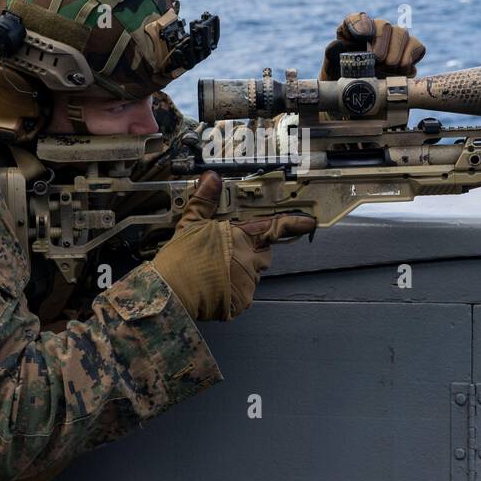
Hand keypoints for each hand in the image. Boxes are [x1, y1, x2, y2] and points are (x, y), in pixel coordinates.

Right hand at [150, 172, 315, 320]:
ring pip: (254, 274)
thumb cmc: (183, 258)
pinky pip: (243, 295)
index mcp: (242, 237)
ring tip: (215, 270)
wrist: (172, 291)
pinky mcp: (241, 301)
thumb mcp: (191, 224)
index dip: (295, 223)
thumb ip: (205, 201)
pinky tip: (214, 286)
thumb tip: (211, 179)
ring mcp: (248, 282)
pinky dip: (232, 291)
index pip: (276, 227)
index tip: (308, 222)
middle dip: (255, 251)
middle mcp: (250, 260)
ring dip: (241, 271)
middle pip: (265, 253)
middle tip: (232, 250)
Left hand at [319, 11, 425, 79]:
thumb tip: (337, 44)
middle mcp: (375, 30)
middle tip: (375, 65)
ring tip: (384, 72)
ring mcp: (395, 38)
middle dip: (380, 49)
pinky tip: (397, 73)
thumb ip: (332, 54)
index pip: (356, 19)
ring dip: (393, 58)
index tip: (363, 37)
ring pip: (402, 34)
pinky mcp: (412, 49)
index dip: (360, 25)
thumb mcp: (332, 69)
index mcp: (352, 31)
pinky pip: (416, 46)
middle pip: (384, 25)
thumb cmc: (345, 81)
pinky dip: (407, 62)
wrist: (362, 99)